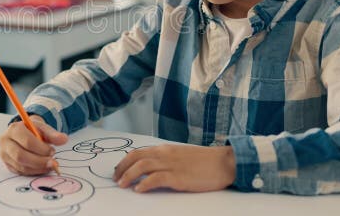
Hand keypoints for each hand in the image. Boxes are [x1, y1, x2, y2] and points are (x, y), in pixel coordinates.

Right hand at [0, 115, 67, 174]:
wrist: (24, 133)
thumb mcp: (43, 128)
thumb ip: (53, 134)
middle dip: (39, 161)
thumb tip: (63, 139)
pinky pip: (21, 172)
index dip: (41, 149)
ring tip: (50, 165)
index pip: (27, 141)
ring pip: (21, 166)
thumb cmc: (33, 130)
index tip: (52, 151)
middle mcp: (5, 142)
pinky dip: (34, 172)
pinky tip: (43, 168)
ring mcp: (5, 154)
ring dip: (38, 168)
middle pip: (21, 156)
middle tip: (53, 163)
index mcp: (14, 129)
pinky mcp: (8, 165)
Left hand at [113, 144, 235, 192]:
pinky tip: (139, 190)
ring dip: (129, 175)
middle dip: (122, 168)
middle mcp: (165, 154)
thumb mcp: (181, 156)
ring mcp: (171, 165)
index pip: (138, 152)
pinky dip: (144, 184)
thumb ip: (166, 160)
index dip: (124, 162)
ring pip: (142, 166)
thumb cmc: (205, 162)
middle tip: (115, 179)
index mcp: (165, 149)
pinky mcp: (179, 177)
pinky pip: (156, 178)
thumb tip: (150, 170)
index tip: (118, 171)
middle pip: (136, 157)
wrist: (224, 163)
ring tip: (122, 185)